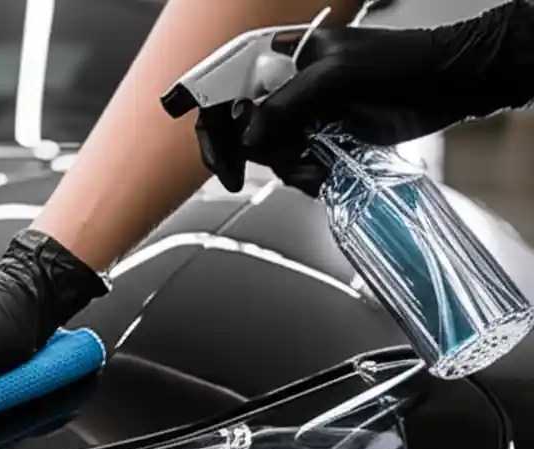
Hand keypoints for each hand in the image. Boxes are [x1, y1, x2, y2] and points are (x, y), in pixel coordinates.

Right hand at [196, 1, 533, 195]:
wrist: (448, 86)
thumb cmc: (399, 63)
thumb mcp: (337, 76)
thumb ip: (287, 104)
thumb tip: (248, 137)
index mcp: (279, 57)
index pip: (224, 88)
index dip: (210, 119)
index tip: (212, 152)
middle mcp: (284, 88)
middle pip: (236, 128)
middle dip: (239, 155)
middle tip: (235, 180)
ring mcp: (302, 117)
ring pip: (265, 154)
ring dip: (284, 167)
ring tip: (313, 165)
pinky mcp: (321, 142)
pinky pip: (294, 168)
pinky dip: (305, 177)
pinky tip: (324, 172)